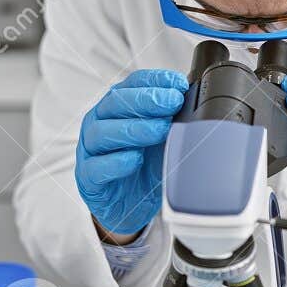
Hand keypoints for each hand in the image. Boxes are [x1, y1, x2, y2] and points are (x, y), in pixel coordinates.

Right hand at [75, 69, 188, 238]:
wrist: (129, 206)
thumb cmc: (144, 166)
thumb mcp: (164, 140)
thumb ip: (174, 122)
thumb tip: (198, 104)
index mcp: (117, 107)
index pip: (132, 83)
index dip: (155, 80)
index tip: (178, 85)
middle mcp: (99, 122)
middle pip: (115, 102)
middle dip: (147, 100)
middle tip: (172, 103)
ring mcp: (90, 150)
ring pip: (103, 132)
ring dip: (134, 128)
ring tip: (159, 130)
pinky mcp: (88, 178)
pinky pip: (96, 167)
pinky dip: (116, 162)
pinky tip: (135, 159)